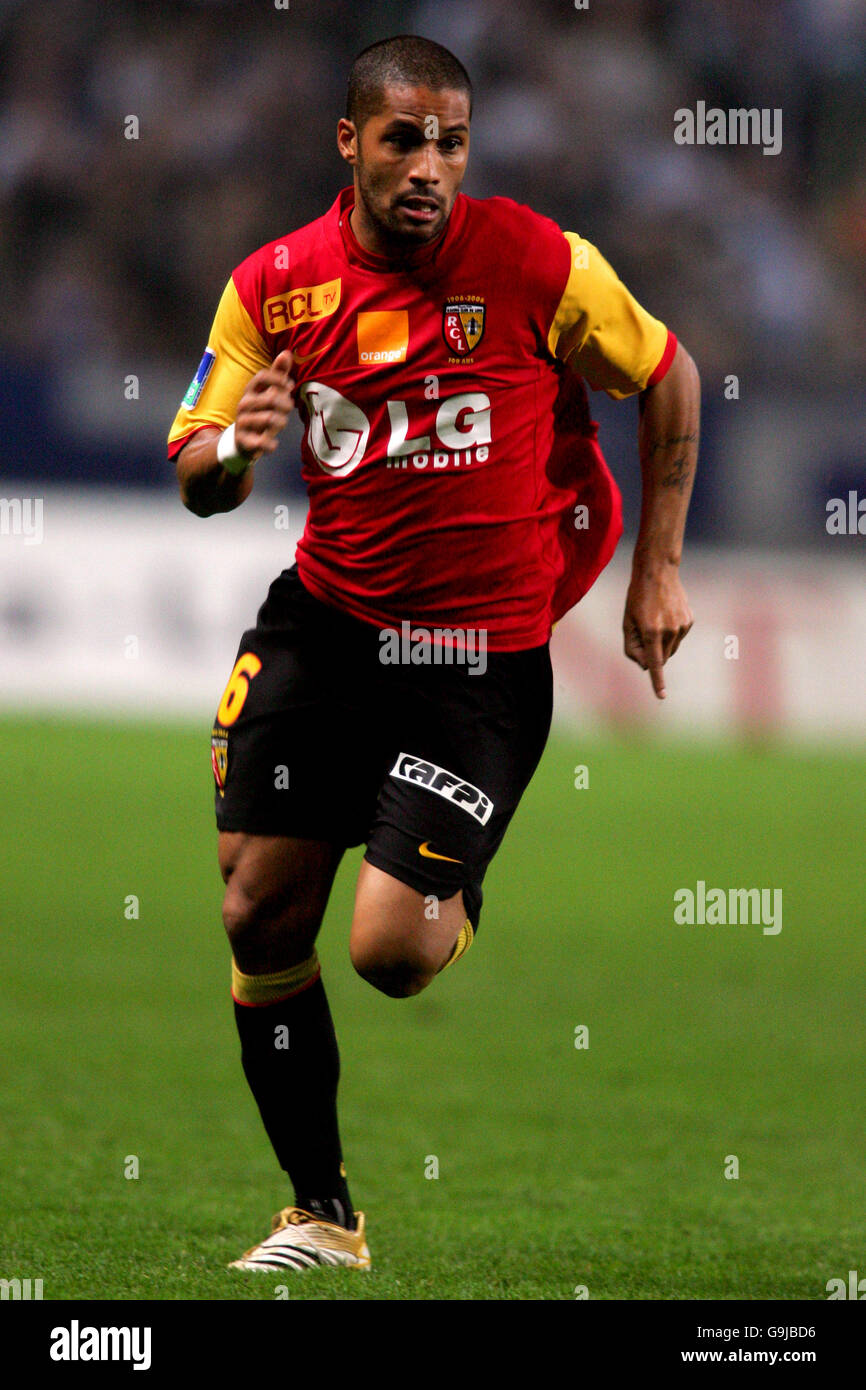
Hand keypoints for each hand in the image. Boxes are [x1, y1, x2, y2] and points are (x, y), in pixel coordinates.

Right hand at [235, 349, 294, 458]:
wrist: (241, 440)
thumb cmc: (260, 412)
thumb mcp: (268, 392)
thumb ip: (278, 374)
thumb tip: (287, 353)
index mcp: (250, 390)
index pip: (262, 376)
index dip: (278, 379)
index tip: (289, 386)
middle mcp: (244, 404)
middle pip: (270, 398)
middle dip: (285, 403)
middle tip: (289, 407)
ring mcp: (242, 422)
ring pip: (269, 419)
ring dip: (281, 422)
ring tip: (282, 423)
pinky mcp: (243, 440)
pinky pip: (262, 442)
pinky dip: (271, 444)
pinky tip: (273, 443)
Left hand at [623, 563, 692, 698]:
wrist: (658, 572)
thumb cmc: (637, 599)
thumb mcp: (627, 622)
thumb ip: (632, 647)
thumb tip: (645, 666)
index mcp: (651, 631)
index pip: (654, 662)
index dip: (657, 681)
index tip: (661, 696)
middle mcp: (669, 630)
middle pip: (661, 658)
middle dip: (652, 654)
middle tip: (643, 633)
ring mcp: (682, 626)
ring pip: (671, 649)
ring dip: (661, 644)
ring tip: (654, 621)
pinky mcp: (690, 621)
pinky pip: (678, 638)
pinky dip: (671, 634)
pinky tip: (666, 616)